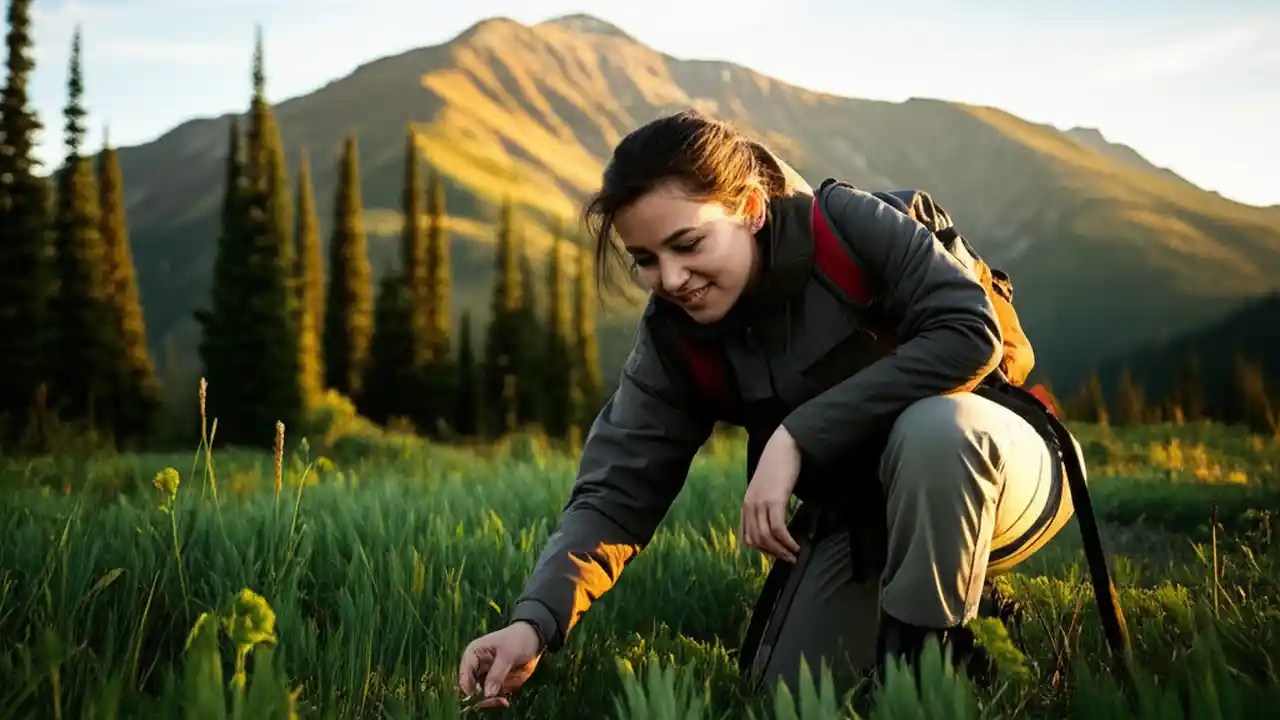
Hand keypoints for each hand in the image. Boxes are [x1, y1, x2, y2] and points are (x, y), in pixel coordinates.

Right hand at [457, 621, 543, 709]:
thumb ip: (496, 674)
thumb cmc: (518, 640)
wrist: (534, 638)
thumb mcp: (508, 655)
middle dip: (481, 697)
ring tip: (503, 701)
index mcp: (473, 653)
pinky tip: (505, 701)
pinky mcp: (494, 682)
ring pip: (480, 694)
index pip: (465, 673)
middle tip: (497, 701)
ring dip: (490, 701)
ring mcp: (485, 674)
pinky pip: (491, 696)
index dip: (470, 687)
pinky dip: (497, 700)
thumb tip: (487, 694)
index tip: (481, 696)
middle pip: (470, 687)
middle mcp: (476, 665)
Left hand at [740, 425, 801, 562]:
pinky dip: (787, 541)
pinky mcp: (774, 501)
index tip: (776, 554)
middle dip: (772, 554)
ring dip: (781, 551)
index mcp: (746, 504)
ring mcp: (760, 503)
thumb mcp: (767, 488)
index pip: (746, 536)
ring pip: (766, 538)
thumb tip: (774, 522)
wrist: (784, 446)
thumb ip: (765, 504)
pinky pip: (778, 529)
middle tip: (788, 559)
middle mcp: (749, 505)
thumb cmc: (779, 466)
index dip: (761, 550)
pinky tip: (795, 545)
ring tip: (793, 555)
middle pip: (756, 541)